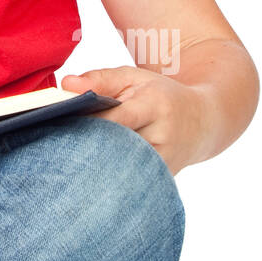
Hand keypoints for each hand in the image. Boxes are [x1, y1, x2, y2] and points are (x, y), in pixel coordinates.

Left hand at [60, 66, 210, 175]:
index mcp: (155, 106)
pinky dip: (107, 178)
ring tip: (72, 160)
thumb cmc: (161, 95)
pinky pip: (129, 182)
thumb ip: (99, 79)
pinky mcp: (161, 182)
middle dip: (87, 146)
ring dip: (94, 166)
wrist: (202, 122)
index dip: (89, 121)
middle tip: (59, 146)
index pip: (118, 117)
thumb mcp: (134, 78)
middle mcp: (162, 137)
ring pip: (121, 170)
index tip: (62, 120)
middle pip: (116, 147)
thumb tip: (65, 85)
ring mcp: (164, 164)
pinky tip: (90, 175)